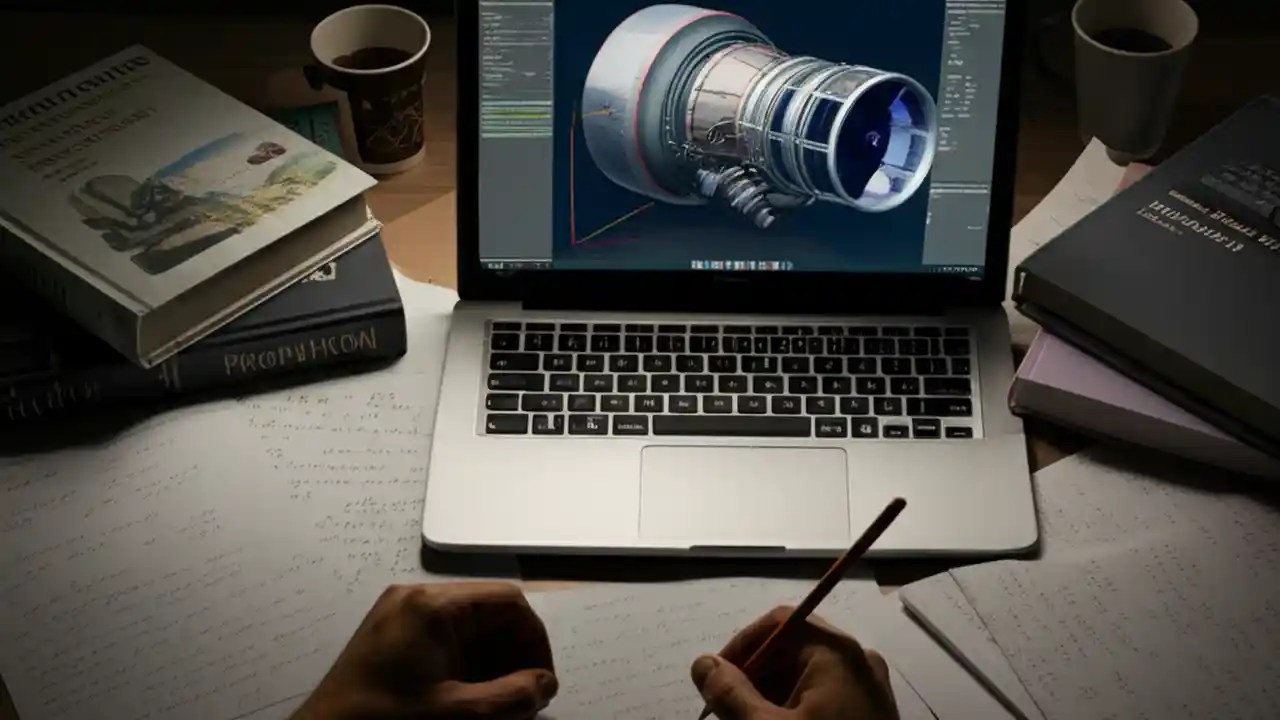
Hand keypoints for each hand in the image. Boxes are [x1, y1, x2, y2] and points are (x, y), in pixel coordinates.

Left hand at [291, 582, 557, 719]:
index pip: (507, 602)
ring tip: (502, 702)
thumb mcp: (456, 715)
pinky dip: (469, 665)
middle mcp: (416, 598)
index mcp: (431, 606)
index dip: (534, 639)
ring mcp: (402, 614)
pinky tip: (474, 696)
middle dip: (515, 653)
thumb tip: (545, 684)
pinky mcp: (394, 634)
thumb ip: (510, 698)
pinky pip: (446, 639)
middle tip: (526, 695)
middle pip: (489, 612)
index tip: (543, 678)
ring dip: (495, 661)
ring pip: (470, 627)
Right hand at [690, 606, 898, 719]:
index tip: (716, 682)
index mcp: (836, 653)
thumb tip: (704, 663)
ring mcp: (869, 691)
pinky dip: (797, 712)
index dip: (741, 646)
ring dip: (773, 697)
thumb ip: (729, 694)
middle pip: (793, 650)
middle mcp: (858, 662)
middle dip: (755, 677)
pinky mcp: (872, 717)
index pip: (779, 623)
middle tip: (730, 713)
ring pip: (808, 678)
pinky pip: (827, 700)